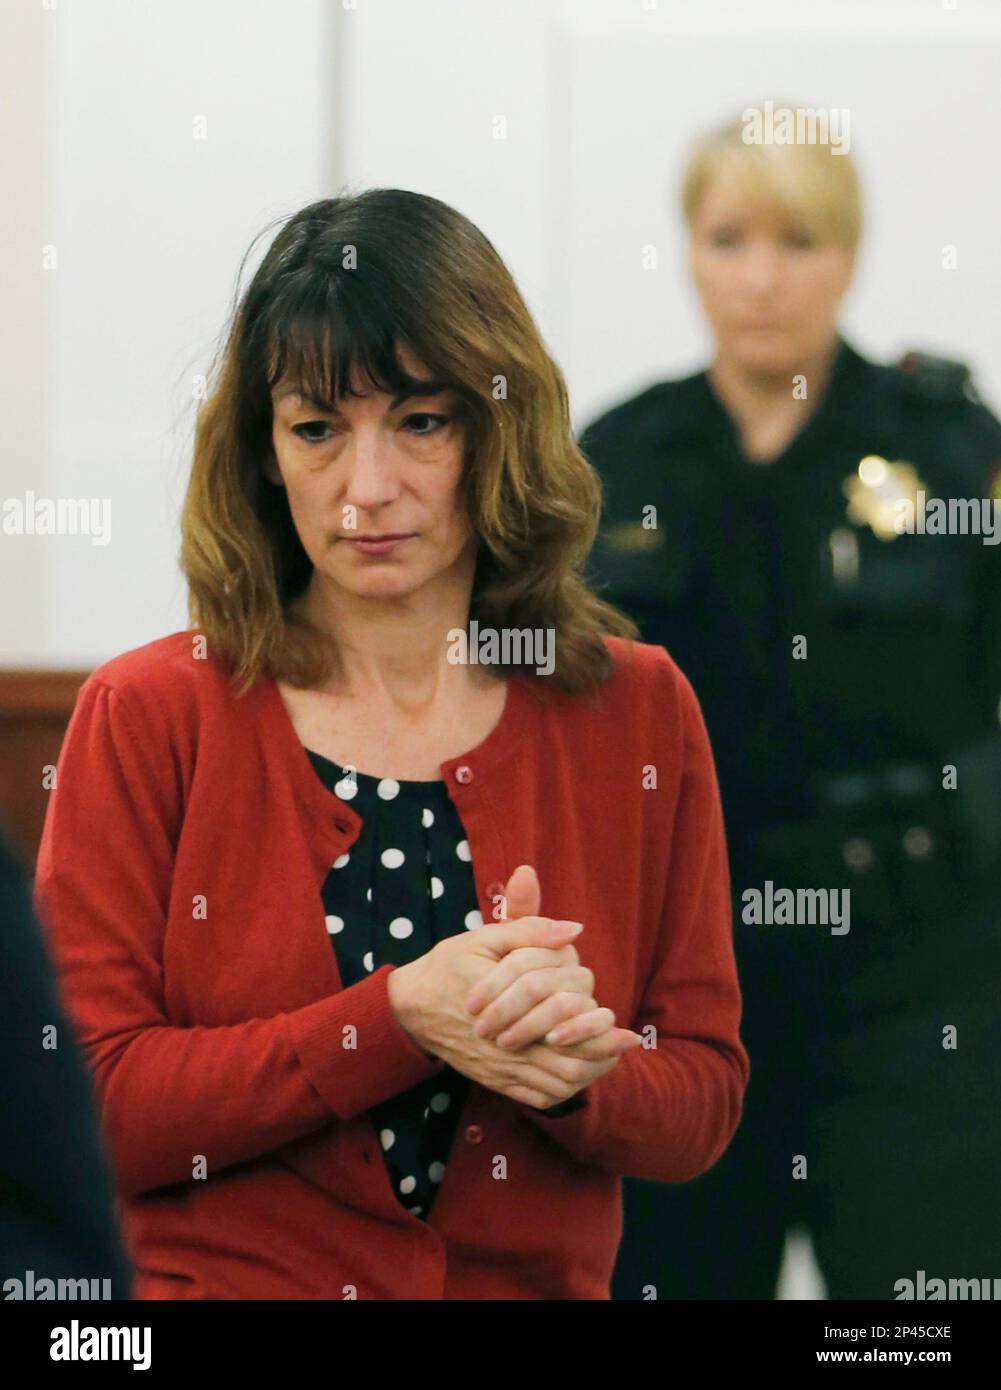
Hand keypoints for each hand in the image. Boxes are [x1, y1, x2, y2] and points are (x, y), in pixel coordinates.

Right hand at [387, 865, 640, 1108]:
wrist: (409, 1005)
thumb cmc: (449, 965)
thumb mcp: (486, 937)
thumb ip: (530, 929)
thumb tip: (574, 929)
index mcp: (508, 1007)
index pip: (565, 1028)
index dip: (599, 1032)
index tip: (628, 1031)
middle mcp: (506, 1045)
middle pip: (567, 1065)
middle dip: (601, 1058)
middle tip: (626, 1046)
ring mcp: (500, 1068)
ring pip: (555, 1086)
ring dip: (586, 1076)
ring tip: (609, 1059)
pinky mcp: (495, 1080)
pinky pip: (536, 1097)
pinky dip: (563, 1091)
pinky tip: (578, 1075)